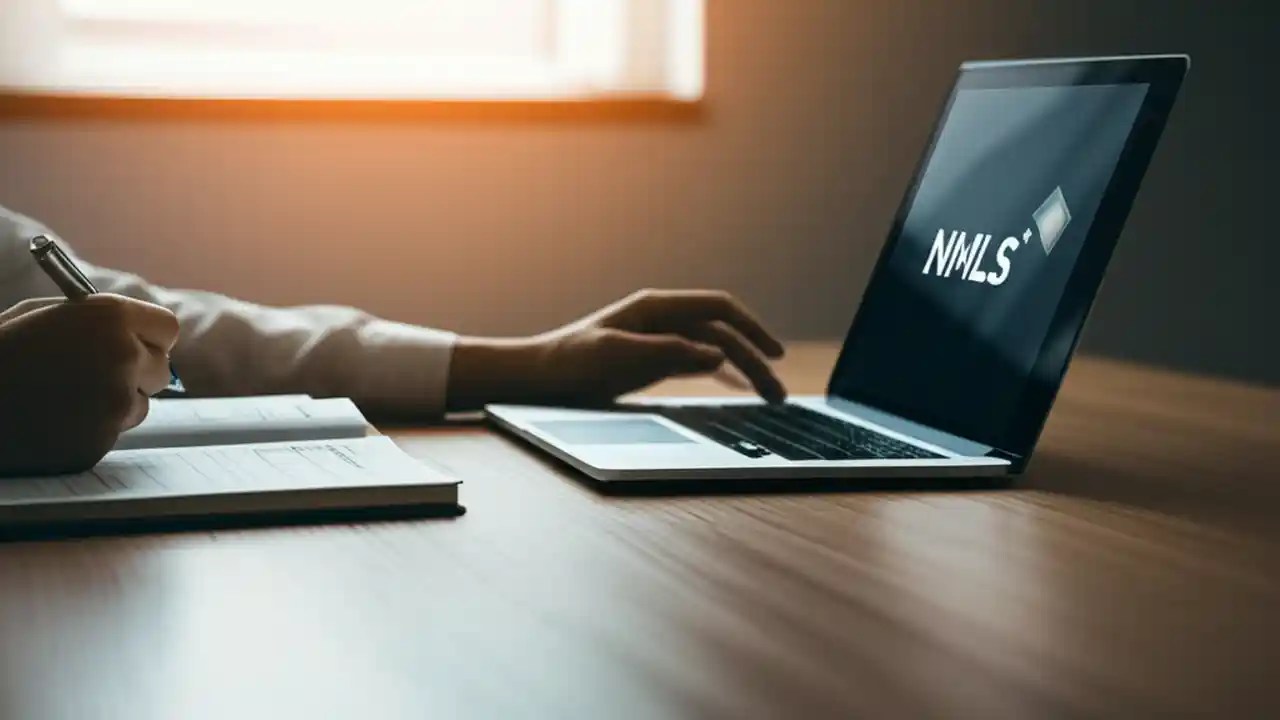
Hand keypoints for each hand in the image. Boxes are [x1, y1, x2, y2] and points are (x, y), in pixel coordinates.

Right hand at [0, 295, 179, 475]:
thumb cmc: (0, 353)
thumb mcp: (43, 315)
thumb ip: (97, 322)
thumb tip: (137, 334)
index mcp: (109, 317)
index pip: (166, 328)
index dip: (150, 338)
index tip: (139, 346)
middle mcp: (123, 355)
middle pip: (161, 368)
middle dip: (137, 373)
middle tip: (97, 375)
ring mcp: (114, 401)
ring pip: (140, 405)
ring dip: (114, 404)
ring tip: (62, 398)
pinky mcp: (100, 439)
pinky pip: (111, 432)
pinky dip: (91, 429)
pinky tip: (53, 420)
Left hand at [448, 289, 785, 410]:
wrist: (535, 378)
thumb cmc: (568, 363)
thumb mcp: (616, 357)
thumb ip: (667, 353)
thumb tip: (716, 356)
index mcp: (655, 308)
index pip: (718, 309)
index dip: (752, 329)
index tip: (775, 355)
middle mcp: (661, 320)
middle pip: (722, 335)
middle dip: (755, 360)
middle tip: (779, 394)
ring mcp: (657, 340)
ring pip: (713, 351)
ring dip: (743, 371)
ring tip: (770, 398)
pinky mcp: (650, 362)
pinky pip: (697, 364)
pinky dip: (722, 376)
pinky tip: (739, 389)